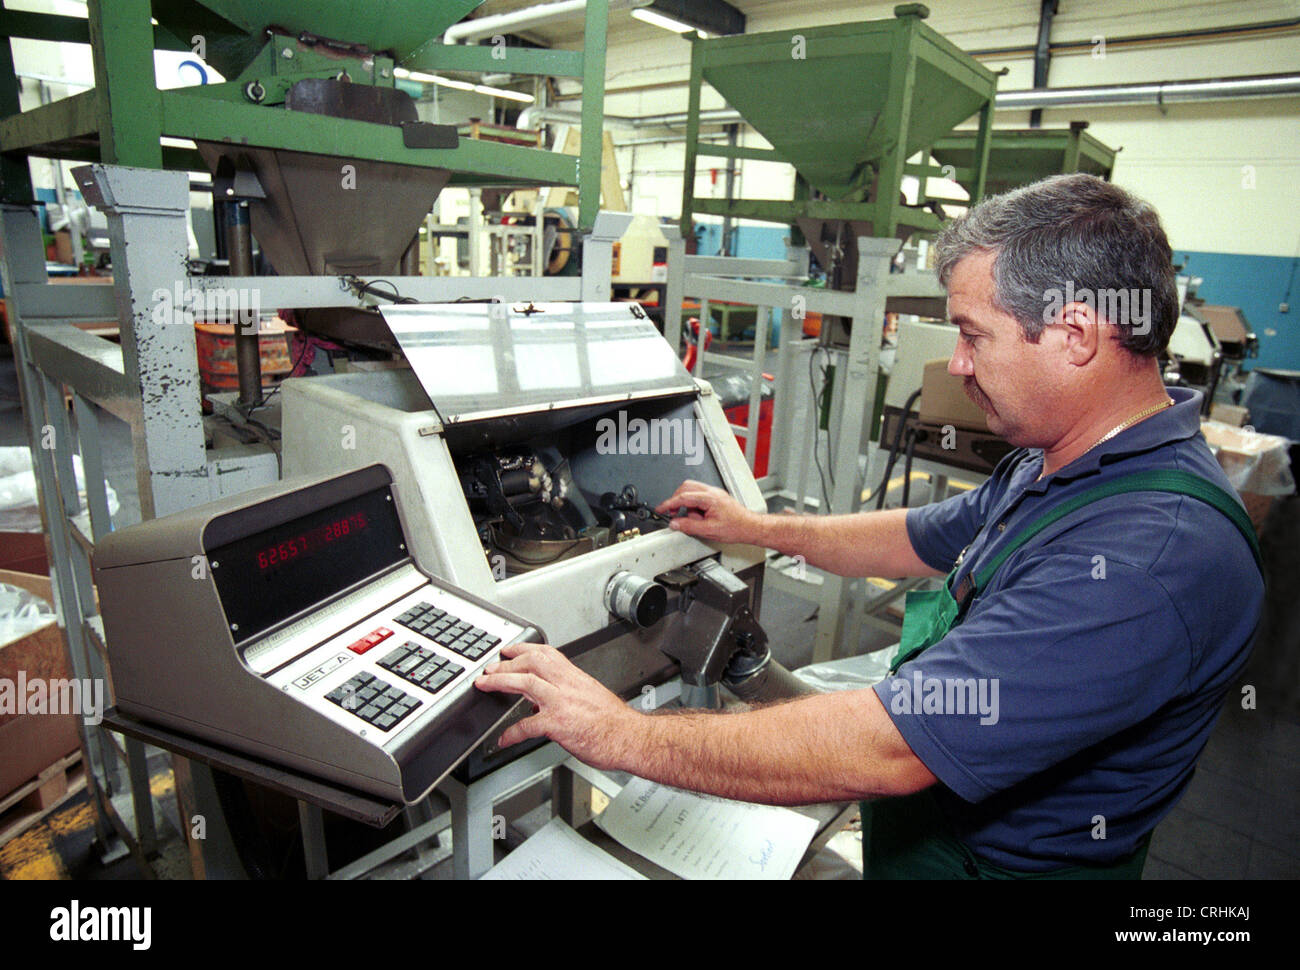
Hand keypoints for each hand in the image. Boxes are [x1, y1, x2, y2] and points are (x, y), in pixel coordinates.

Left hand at [474, 642, 638, 770]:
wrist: (630, 737)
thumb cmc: (615, 722)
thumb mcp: (591, 696)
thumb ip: (569, 692)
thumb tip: (548, 697)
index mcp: (575, 678)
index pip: (547, 653)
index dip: (524, 649)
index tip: (510, 650)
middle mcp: (567, 686)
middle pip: (531, 663)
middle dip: (506, 664)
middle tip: (490, 669)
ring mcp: (562, 703)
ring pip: (526, 683)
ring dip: (501, 682)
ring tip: (486, 686)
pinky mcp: (559, 725)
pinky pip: (528, 726)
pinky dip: (512, 732)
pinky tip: (504, 739)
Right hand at [655, 479, 761, 544]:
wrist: (750, 527)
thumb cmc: (736, 527)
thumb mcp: (709, 531)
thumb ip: (690, 526)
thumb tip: (675, 523)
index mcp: (709, 498)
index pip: (683, 497)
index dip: (669, 503)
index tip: (660, 509)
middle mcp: (712, 492)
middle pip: (685, 487)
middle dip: (676, 500)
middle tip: (672, 513)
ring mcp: (715, 493)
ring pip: (692, 490)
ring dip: (686, 503)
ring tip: (690, 519)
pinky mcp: (716, 497)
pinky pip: (699, 496)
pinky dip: (694, 505)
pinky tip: (698, 517)